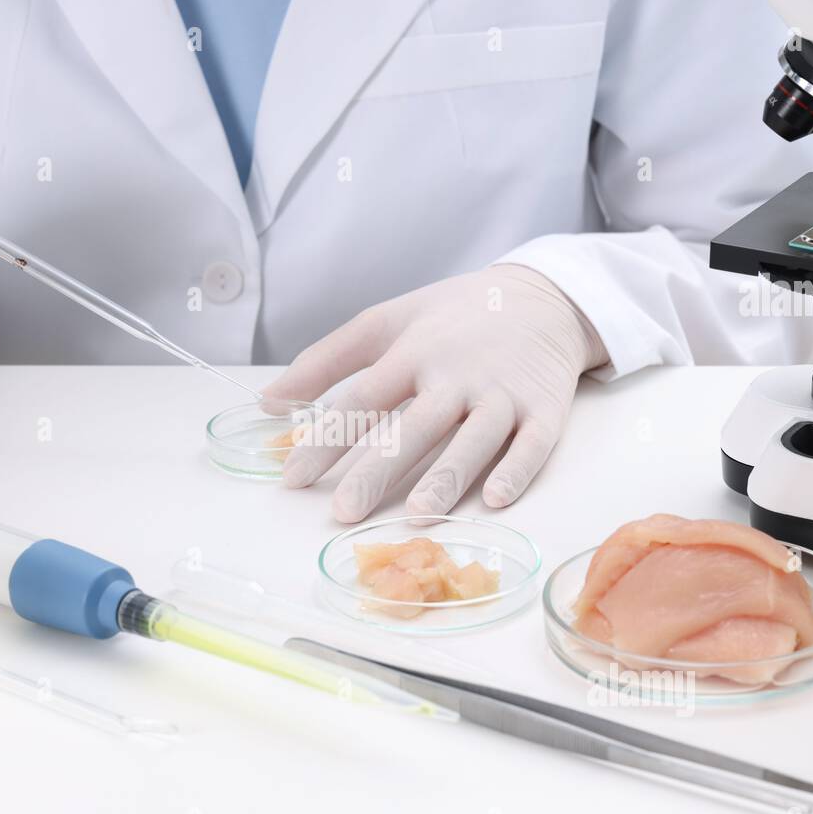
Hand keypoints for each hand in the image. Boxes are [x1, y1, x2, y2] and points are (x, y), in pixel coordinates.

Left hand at [262, 264, 608, 522]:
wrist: (540, 297)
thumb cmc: (451, 317)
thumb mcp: (385, 321)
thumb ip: (326, 360)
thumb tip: (267, 401)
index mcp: (414, 350)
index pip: (362, 401)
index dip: (326, 440)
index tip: (293, 479)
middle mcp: (458, 373)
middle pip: (415, 426)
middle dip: (378, 470)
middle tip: (345, 512)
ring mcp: (504, 393)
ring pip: (474, 440)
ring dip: (447, 477)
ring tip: (417, 516)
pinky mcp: (546, 410)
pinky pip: (533, 445)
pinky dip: (516, 472)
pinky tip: (495, 500)